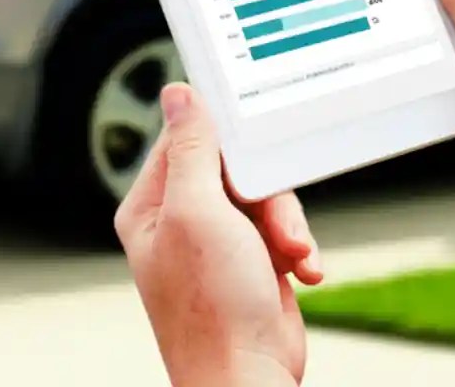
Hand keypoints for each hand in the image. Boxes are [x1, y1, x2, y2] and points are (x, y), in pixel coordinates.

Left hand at [115, 83, 323, 386]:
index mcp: (152, 207)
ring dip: (288, 226)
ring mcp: (220, 243)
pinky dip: (298, 248)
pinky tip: (302, 272)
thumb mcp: (198, 213)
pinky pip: (283, 231)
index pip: (185, 139)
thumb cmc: (212, 309)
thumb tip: (179, 95)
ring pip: (268, 198)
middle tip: (272, 219)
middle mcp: (183, 221)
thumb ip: (190, 150)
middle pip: (236, 168)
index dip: (223, 136)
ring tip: (290, 256)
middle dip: (268, 195)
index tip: (253, 133)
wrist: (248, 374)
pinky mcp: (253, 261)